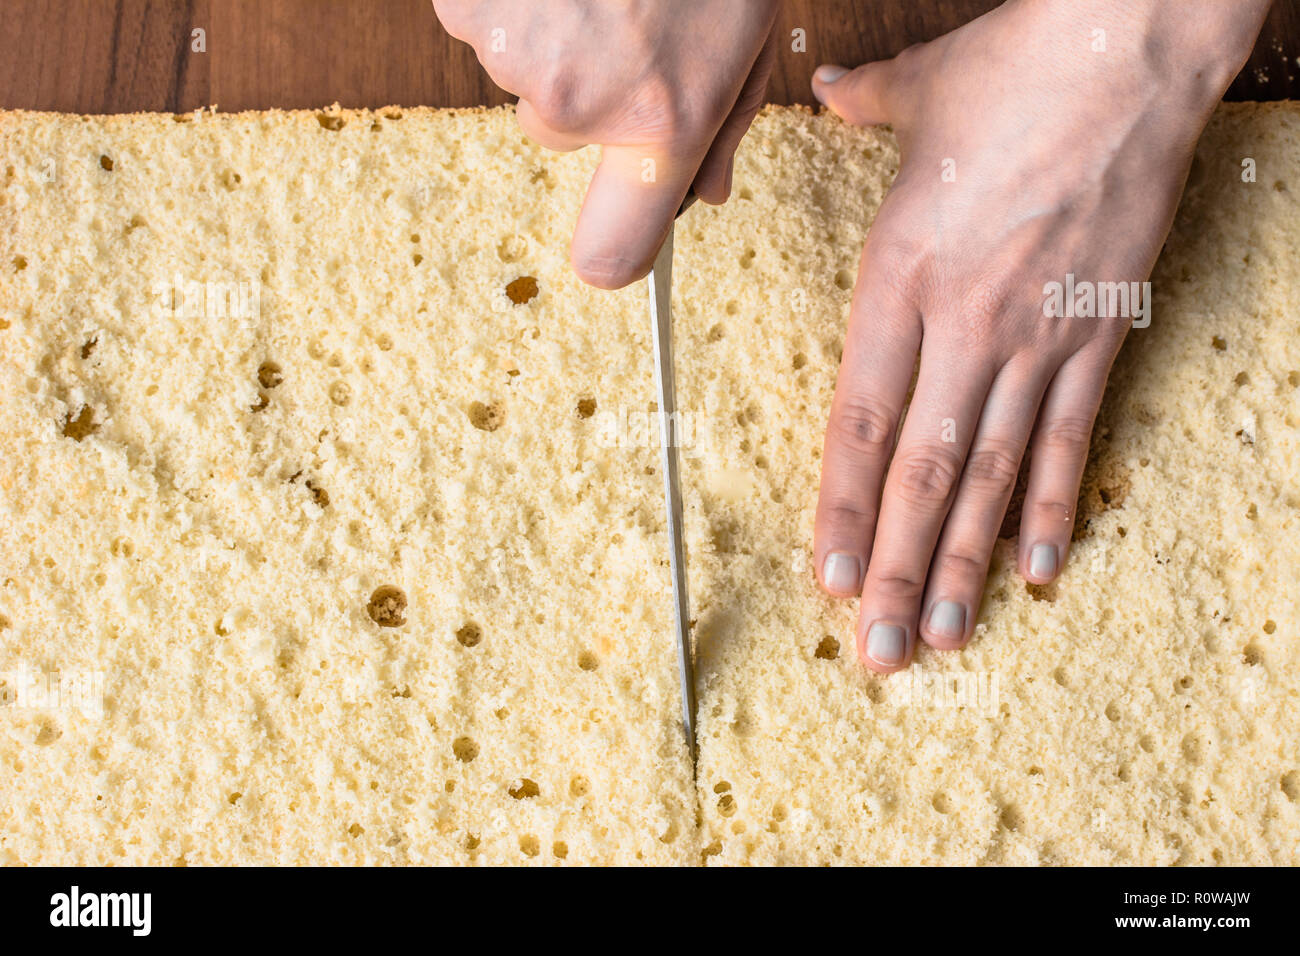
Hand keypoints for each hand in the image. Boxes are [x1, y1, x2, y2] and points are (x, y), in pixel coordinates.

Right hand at [433, 0, 778, 287]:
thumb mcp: (747, 37)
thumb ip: (724, 127)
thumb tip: (702, 198)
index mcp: (661, 122)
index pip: (612, 254)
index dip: (610, 252)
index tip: (615, 244)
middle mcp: (579, 104)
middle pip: (557, 138)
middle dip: (583, 92)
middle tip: (623, 19)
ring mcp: (513, 50)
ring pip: (521, 73)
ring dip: (550, 36)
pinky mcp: (466, 4)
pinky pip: (482, 22)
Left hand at [810, 0, 1267, 671]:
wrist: (1133, 51)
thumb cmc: (1018, 69)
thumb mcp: (917, 93)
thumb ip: (857, 108)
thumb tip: (821, 90)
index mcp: (898, 276)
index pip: (859, 417)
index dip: (839, 504)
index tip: (824, 576)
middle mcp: (963, 322)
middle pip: (920, 469)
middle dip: (891, 568)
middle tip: (873, 652)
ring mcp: (1037, 335)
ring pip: (992, 473)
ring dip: (962, 563)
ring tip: (938, 636)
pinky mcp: (1100, 334)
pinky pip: (1071, 438)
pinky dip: (1054, 506)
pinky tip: (1038, 570)